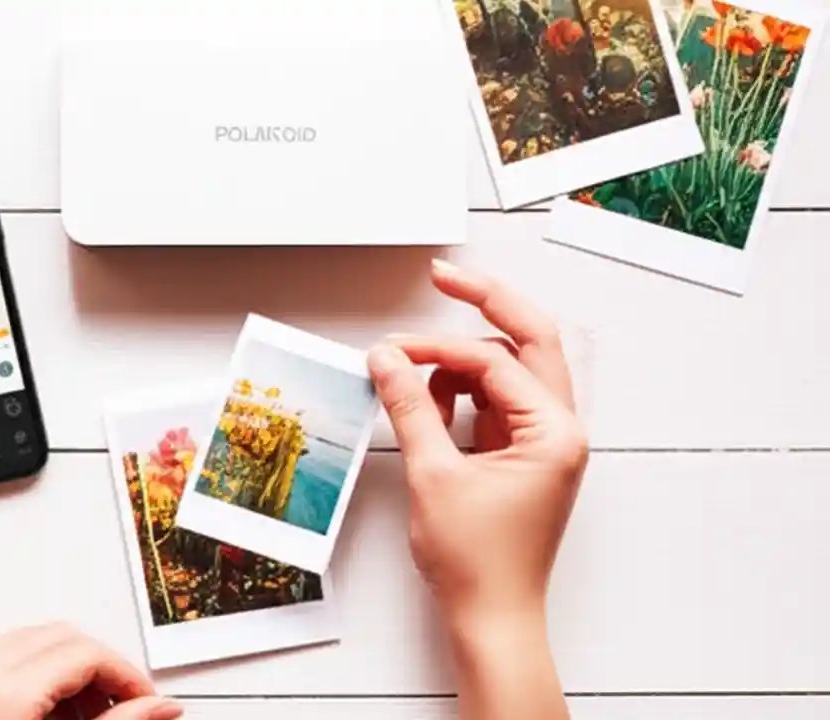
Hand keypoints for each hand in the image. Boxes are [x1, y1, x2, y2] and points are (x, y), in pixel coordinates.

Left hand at [0, 624, 181, 719]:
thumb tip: (158, 710)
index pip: (83, 653)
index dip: (123, 673)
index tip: (141, 700)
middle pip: (53, 637)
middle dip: (94, 669)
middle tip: (116, 710)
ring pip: (15, 645)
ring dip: (55, 672)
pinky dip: (13, 680)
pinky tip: (27, 719)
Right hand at [368, 259, 586, 719]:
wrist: (491, 616)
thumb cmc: (478, 562)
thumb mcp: (433, 475)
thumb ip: (409, 407)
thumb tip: (387, 359)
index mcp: (555, 433)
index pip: (495, 362)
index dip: (437, 349)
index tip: (392, 350)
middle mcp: (558, 430)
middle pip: (530, 341)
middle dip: (485, 306)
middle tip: (444, 277)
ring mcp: (541, 441)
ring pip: (510, 369)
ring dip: (464, 360)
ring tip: (413, 366)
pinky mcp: (521, 454)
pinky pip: (494, 402)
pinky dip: (462, 393)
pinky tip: (427, 401)